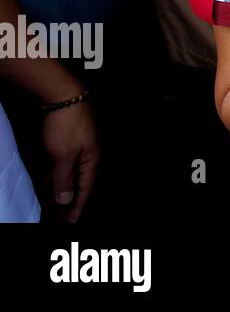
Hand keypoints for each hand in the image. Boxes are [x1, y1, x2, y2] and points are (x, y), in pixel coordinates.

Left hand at [42, 100, 97, 221]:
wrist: (64, 96)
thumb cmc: (67, 124)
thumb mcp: (62, 156)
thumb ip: (65, 179)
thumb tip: (67, 199)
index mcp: (92, 159)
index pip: (85, 188)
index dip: (78, 206)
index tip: (71, 221)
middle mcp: (89, 154)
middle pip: (80, 182)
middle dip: (70, 200)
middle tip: (61, 216)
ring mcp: (81, 145)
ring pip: (72, 173)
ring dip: (63, 187)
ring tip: (52, 202)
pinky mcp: (72, 139)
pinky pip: (66, 163)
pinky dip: (58, 174)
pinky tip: (50, 179)